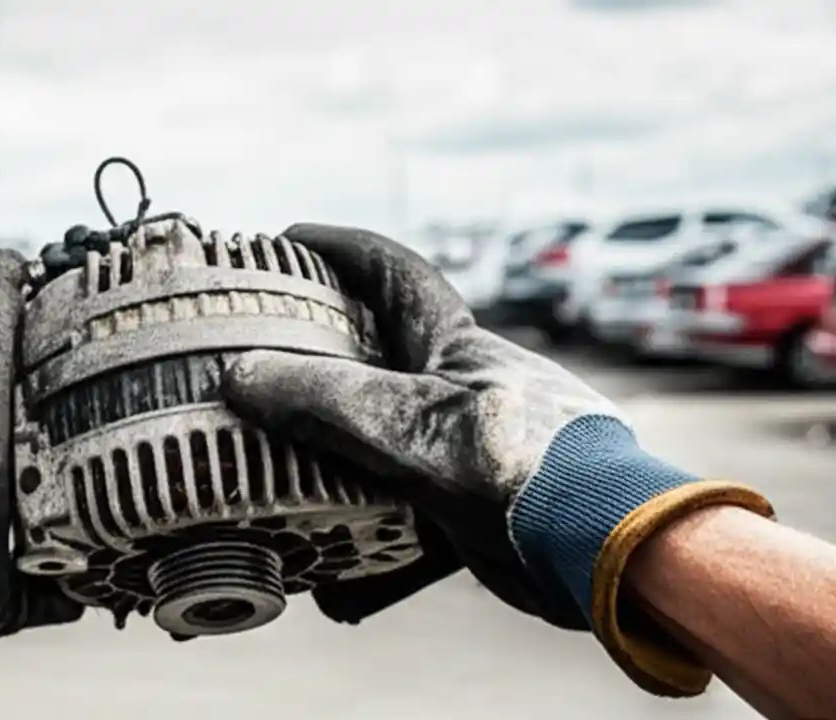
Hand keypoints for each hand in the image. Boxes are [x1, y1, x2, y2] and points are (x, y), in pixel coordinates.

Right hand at [222, 224, 772, 694]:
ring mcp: (466, 448)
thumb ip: (323, 398)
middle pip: (375, 362)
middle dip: (319, 370)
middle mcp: (458, 388)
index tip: (287, 240)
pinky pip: (405, 529)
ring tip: (279, 494)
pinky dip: (372, 562)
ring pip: (380, 452)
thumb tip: (242, 377)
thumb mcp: (406, 424)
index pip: (389, 271)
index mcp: (450, 345)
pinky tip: (339, 598)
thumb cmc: (520, 464)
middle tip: (259, 376)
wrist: (606, 550)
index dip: (339, 248)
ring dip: (332, 476)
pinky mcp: (474, 509)